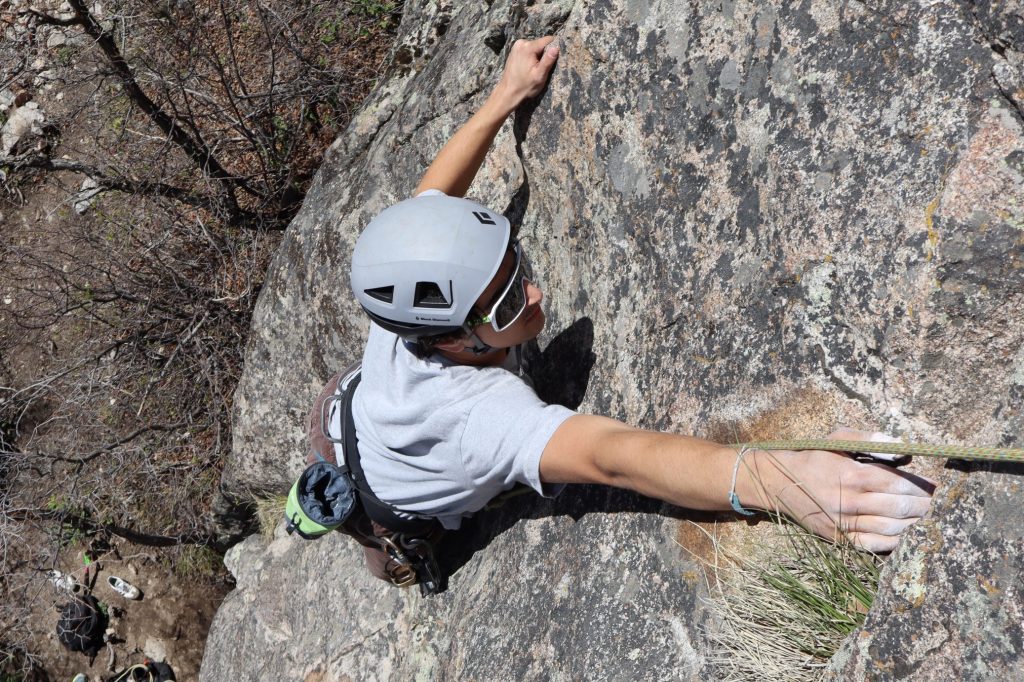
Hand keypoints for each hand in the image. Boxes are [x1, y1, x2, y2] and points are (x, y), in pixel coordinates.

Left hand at [491, 37, 560, 113]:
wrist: (508, 92)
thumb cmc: (525, 86)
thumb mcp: (539, 75)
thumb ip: (548, 61)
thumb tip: (556, 47)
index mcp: (528, 47)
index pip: (548, 40)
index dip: (554, 47)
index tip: (555, 58)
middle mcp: (521, 42)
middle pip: (541, 43)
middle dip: (545, 53)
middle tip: (543, 67)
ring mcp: (517, 45)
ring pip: (535, 46)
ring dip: (538, 55)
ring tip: (535, 68)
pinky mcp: (515, 50)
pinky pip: (529, 49)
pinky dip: (532, 55)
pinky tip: (529, 66)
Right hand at [747, 428, 935, 552]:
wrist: (779, 482)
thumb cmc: (814, 457)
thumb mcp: (838, 440)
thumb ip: (870, 440)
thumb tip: (903, 447)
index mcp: (852, 474)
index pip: (897, 483)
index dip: (920, 486)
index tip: (936, 487)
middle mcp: (849, 501)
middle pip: (898, 507)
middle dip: (923, 507)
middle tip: (937, 506)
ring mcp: (843, 522)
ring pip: (890, 528)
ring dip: (913, 525)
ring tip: (926, 521)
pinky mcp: (837, 538)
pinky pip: (872, 545)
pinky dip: (893, 543)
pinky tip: (905, 536)